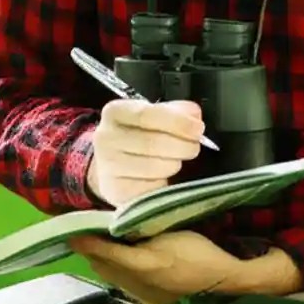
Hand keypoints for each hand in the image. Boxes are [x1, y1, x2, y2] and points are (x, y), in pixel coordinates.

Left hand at [69, 231, 303, 303]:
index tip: (73, 231)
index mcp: (143, 263)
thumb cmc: (198, 249)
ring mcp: (144, 293)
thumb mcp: (170, 231)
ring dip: (99, 261)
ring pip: (110, 276)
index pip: (105, 252)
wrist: (222, 278)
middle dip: (89, 250)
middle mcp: (139, 282)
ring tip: (93, 244)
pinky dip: (113, 271)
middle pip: (102, 266)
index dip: (87, 241)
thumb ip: (140, 229)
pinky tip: (115, 261)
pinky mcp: (150, 299)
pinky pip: (122, 284)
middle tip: (82, 232)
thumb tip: (114, 223)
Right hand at [85, 100, 205, 206]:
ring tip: (175, 161)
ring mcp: (108, 167)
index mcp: (115, 112)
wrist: (112, 165)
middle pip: (153, 143)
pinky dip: (164, 184)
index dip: (177, 122)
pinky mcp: (116, 191)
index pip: (147, 115)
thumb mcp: (155, 116)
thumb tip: (193, 115)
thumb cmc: (138, 136)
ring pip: (154, 168)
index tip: (198, 129)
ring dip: (174, 165)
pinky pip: (151, 188)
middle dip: (182, 146)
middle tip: (193, 147)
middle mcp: (105, 138)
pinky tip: (162, 178)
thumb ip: (177, 112)